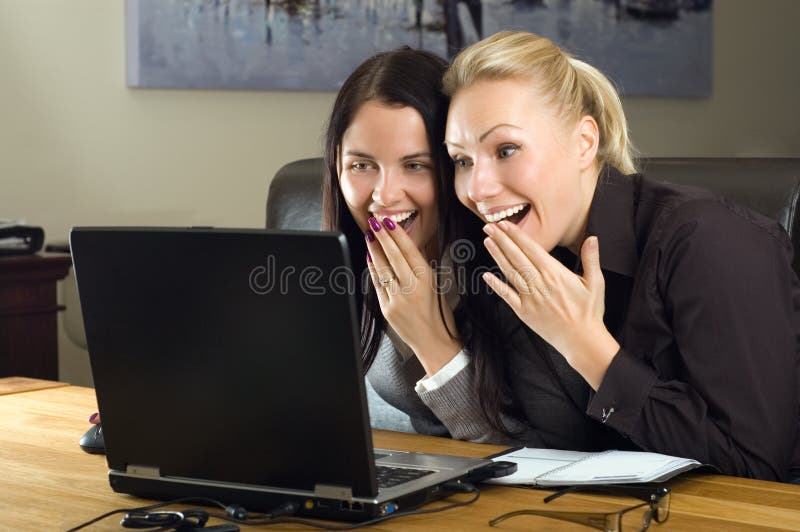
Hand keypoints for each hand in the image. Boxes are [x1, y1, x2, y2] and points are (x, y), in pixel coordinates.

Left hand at [365, 217, 460, 374]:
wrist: (433, 342)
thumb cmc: (438, 313)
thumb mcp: (436, 285)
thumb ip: (422, 266)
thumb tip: (408, 245)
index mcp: (427, 280)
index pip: (409, 251)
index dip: (397, 235)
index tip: (389, 221)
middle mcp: (412, 288)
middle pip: (394, 257)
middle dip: (383, 237)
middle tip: (374, 222)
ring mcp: (397, 299)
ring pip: (382, 269)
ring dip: (374, 250)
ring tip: (369, 235)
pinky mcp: (387, 309)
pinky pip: (377, 284)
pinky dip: (373, 269)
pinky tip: (370, 257)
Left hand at [481, 221, 618, 388]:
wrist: (582, 340)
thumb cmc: (589, 311)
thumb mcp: (596, 283)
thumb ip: (591, 259)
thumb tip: (592, 238)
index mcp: (556, 273)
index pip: (532, 249)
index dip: (516, 235)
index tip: (505, 224)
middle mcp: (540, 283)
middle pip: (517, 257)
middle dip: (502, 240)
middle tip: (489, 227)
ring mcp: (530, 298)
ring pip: (510, 272)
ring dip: (497, 256)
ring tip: (487, 242)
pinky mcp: (524, 312)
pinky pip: (507, 296)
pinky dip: (496, 286)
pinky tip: (486, 276)